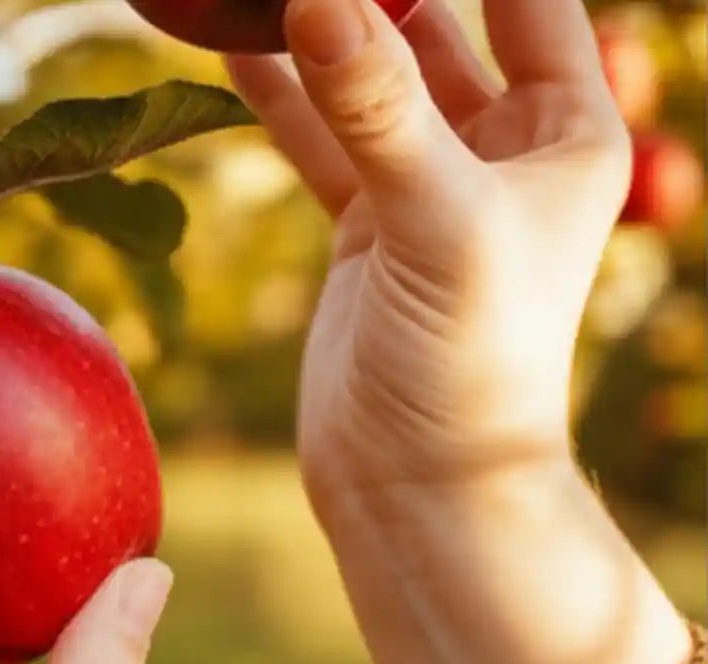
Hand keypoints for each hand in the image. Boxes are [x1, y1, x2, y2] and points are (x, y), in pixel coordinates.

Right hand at [226, 0, 691, 663]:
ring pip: (364, 78)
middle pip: (434, 27)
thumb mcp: (438, 221)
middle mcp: (501, 146)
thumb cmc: (472, 363)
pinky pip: (317, 136)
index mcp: (565, 130)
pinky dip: (276, 95)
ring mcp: (425, 181)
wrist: (418, 482)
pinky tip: (231, 50)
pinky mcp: (364, 221)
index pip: (524, 0)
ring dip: (314, 32)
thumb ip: (377, 107)